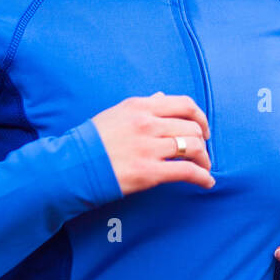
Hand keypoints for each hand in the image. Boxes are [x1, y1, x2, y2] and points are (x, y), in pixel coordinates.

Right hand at [92, 91, 213, 195]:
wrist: (73, 166)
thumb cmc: (93, 141)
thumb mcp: (116, 114)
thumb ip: (142, 106)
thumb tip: (161, 96)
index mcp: (140, 106)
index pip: (184, 104)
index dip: (200, 117)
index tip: (203, 129)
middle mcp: (147, 123)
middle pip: (192, 127)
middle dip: (202, 141)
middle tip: (202, 152)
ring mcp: (148, 147)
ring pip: (193, 147)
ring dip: (204, 159)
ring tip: (204, 168)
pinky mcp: (149, 171)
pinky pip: (187, 171)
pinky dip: (202, 177)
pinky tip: (206, 182)